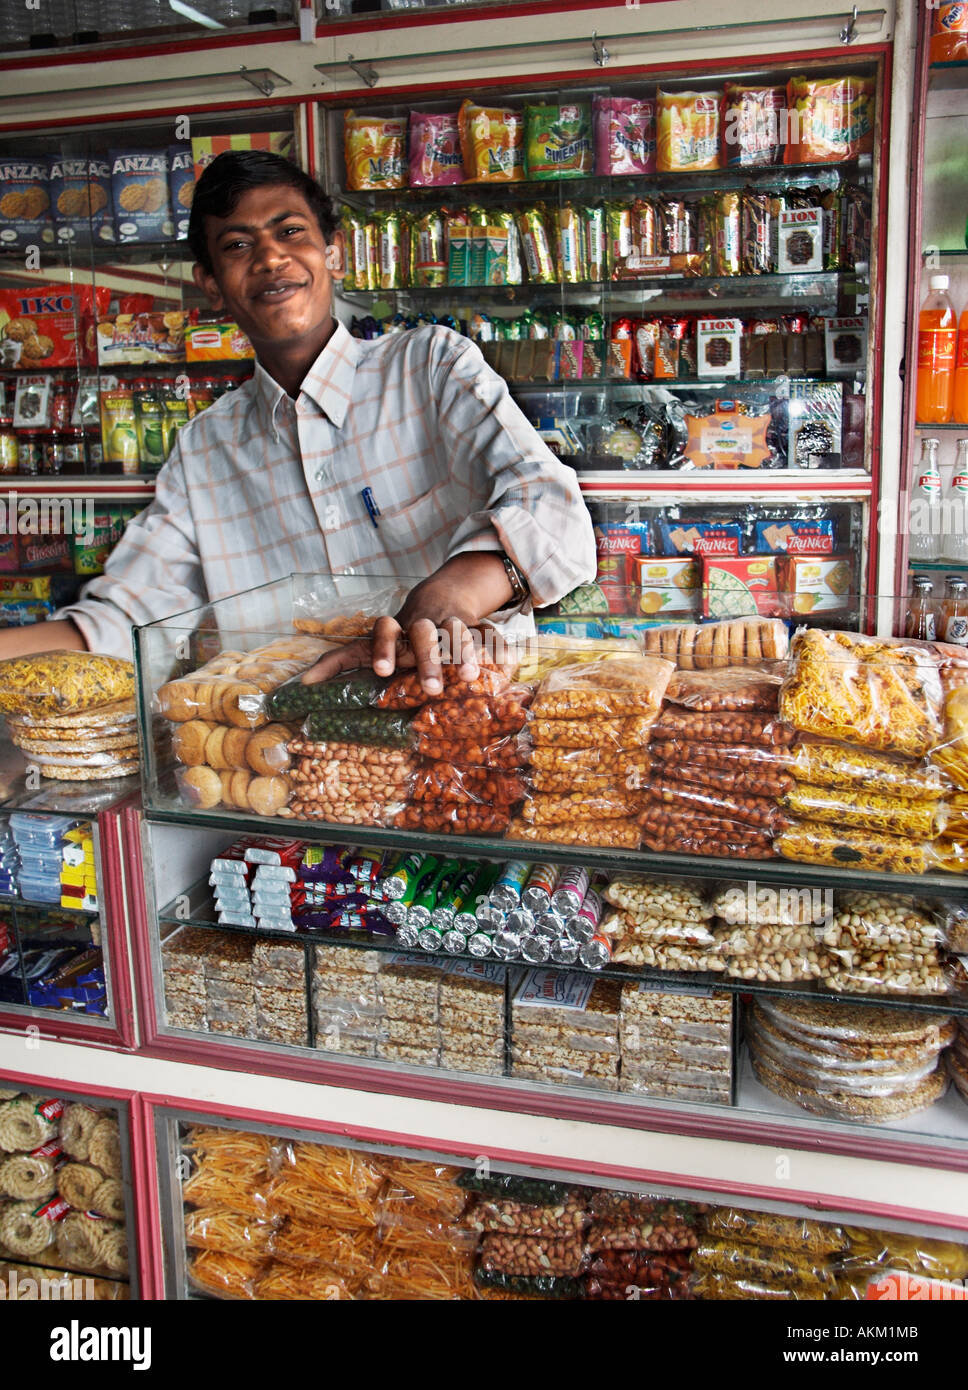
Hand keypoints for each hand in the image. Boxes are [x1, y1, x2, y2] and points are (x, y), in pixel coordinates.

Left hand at [300, 614, 479, 694]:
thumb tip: (303, 686)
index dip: (383, 647)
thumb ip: (338, 663)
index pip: (384, 630)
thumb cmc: (401, 635)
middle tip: (431, 689)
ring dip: (462, 652)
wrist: (443, 597)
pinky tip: (502, 661)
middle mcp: (421, 624)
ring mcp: (448, 623)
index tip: (382, 672)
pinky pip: (484, 634)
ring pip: (455, 632)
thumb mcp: (369, 646)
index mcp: (396, 629)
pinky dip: (492, 646)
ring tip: (468, 676)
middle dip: (428, 660)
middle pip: (423, 635)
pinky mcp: (474, 626)